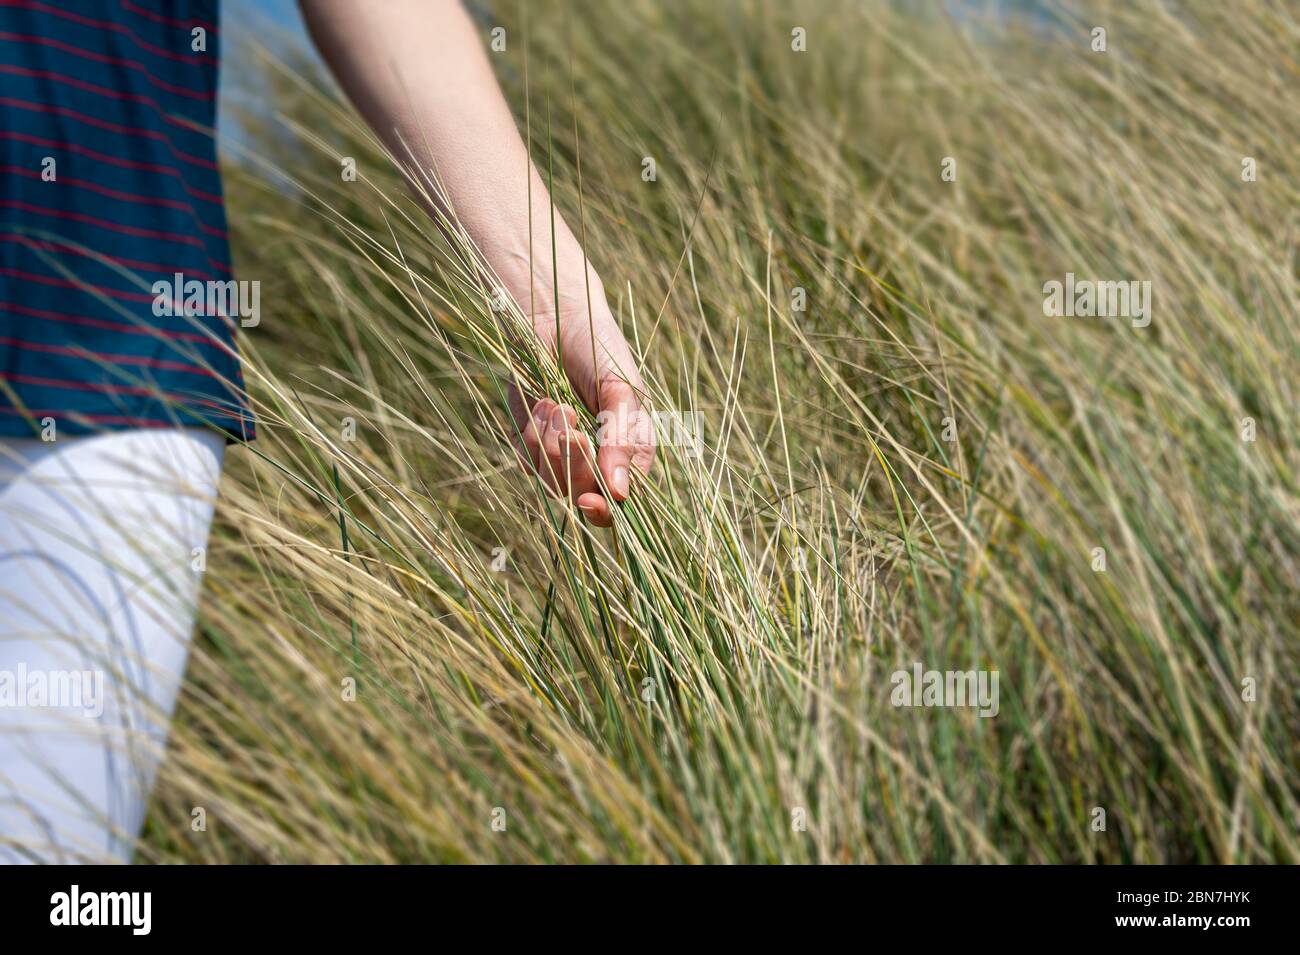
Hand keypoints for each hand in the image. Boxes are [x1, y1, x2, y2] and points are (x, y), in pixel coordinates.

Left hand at [509, 290, 654, 526]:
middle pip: (582, 492)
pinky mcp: (531, 439)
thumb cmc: (599, 349)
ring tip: (554, 402)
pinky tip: (540, 401)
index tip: (587, 499)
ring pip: (550, 479)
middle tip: (571, 423)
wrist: (554, 316)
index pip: (620, 502)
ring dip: (549, 442)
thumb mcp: (620, 391)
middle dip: (573, 462)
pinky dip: (530, 432)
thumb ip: (621, 440)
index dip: (604, 510)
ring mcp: (562, 451)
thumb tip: (622, 494)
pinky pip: (526, 458)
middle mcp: (597, 458)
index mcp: (629, 450)